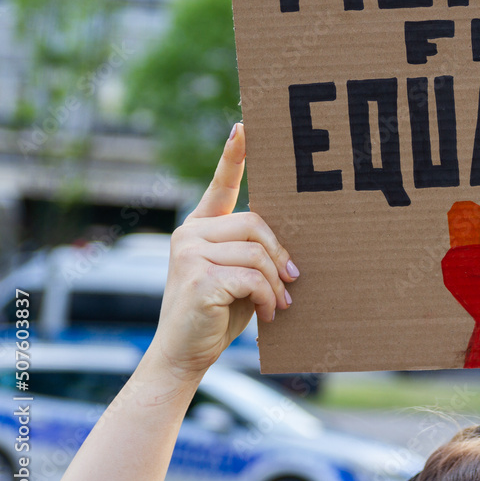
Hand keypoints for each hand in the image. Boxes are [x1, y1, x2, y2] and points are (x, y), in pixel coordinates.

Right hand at [150, 124, 297, 381]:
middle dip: (279, 253)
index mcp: (200, 227)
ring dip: (276, 282)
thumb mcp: (239, 275)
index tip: (246, 126)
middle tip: (293, 280)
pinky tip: (269, 314)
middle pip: (254, 223)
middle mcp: (190, 233)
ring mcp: (190, 253)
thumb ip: (254, 252)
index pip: (220, 183)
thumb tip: (292, 248)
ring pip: (257, 253)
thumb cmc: (218, 313)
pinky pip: (253, 277)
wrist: (185, 355)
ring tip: (280, 304)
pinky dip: (269, 298)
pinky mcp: (199, 277)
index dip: (235, 154)